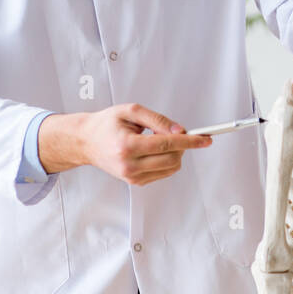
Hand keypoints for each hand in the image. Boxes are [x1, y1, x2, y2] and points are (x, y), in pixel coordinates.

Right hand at [77, 103, 211, 185]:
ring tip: (158, 140)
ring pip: (171, 168)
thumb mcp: (131, 111)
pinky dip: (166, 160)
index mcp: (127, 146)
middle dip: (182, 145)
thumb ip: (158, 120)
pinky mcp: (135, 182)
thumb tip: (180, 131)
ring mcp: (132, 177)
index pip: (167, 144)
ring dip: (175, 153)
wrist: (86, 141)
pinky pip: (163, 173)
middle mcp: (129, 165)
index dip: (190, 141)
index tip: (206, 139)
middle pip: (173, 159)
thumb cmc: (106, 124)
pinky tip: (154, 150)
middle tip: (177, 132)